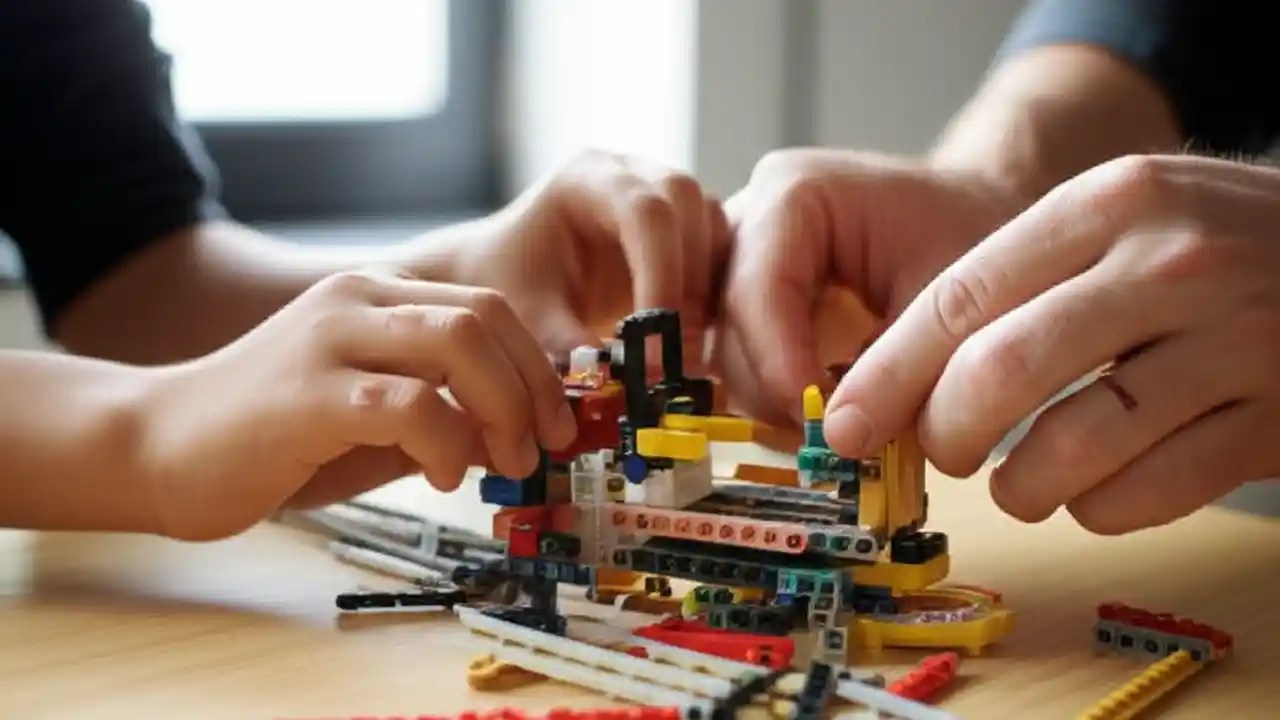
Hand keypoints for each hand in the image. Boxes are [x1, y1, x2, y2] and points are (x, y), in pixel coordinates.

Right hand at [138, 270, 574, 539]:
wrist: (158, 447)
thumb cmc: (274, 439)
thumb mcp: (376, 421)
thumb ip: (443, 417)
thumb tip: (521, 437)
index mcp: (377, 295)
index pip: (486, 307)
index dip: (537, 365)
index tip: (557, 424)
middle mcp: (357, 300)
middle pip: (483, 317)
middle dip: (533, 387)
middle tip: (543, 448)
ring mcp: (330, 339)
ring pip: (456, 344)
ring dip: (503, 410)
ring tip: (506, 463)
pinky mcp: (307, 392)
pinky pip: (408, 405)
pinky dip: (448, 444)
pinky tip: (444, 476)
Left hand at [443, 150, 729, 366]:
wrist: (506, 269)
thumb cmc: (509, 280)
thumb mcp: (526, 313)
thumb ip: (564, 344)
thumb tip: (612, 382)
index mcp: (587, 177)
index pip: (645, 212)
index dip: (662, 276)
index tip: (657, 343)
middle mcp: (634, 174)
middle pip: (690, 205)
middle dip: (689, 282)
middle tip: (675, 352)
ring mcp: (664, 195)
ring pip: (714, 229)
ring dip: (705, 294)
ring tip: (679, 354)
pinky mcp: (685, 228)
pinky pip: (720, 254)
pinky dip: (711, 300)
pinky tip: (689, 344)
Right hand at [712, 149, 1022, 426]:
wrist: (974, 219)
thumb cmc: (969, 236)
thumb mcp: (953, 299)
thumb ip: (900, 365)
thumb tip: (842, 438)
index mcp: (791, 196)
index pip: (755, 290)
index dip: (779, 365)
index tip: (820, 422)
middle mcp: (748, 224)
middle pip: (726, 325)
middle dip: (777, 388)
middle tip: (839, 433)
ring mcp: (738, 266)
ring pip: (724, 355)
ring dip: (776, 401)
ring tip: (845, 422)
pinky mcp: (745, 308)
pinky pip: (738, 366)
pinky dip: (777, 399)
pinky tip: (826, 411)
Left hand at [826, 154, 1279, 533]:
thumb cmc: (1212, 244)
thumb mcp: (1122, 219)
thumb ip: (1023, 281)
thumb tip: (897, 379)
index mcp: (1108, 205)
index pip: (961, 297)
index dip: (889, 374)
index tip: (846, 424)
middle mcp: (1167, 265)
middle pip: (1000, 372)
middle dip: (944, 433)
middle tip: (939, 453)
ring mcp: (1231, 343)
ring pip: (1071, 446)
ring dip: (1018, 485)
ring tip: (1018, 481)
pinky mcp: (1272, 419)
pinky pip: (1145, 493)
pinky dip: (1098, 508)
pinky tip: (1098, 489)